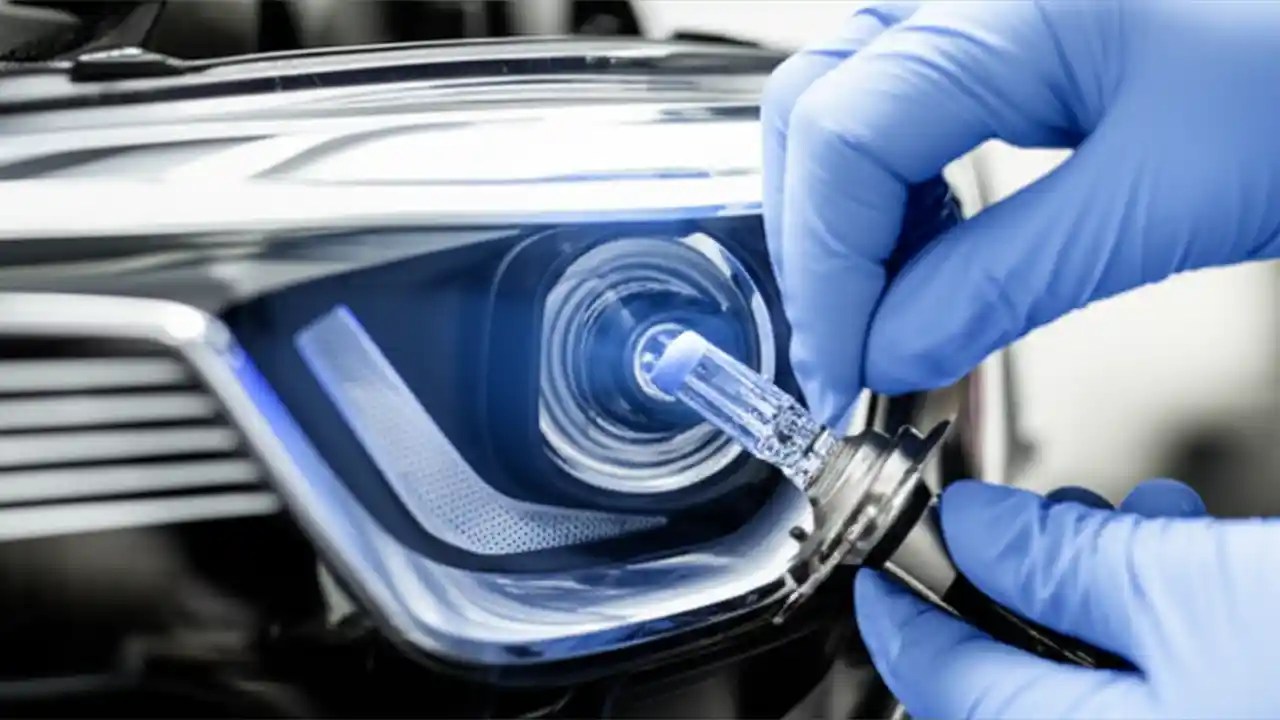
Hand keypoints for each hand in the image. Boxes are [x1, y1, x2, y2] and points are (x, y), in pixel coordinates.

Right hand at [762, 0, 1279, 426]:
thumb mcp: (1165, 199)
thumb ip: (1005, 279)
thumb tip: (891, 349)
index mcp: (1008, 5)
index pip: (843, 139)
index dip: (825, 272)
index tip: (839, 371)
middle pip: (816, 113)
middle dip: (816, 248)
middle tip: (845, 352)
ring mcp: (984, 16)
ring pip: (843, 114)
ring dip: (844, 227)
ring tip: (884, 315)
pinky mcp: (1006, 45)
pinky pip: (900, 117)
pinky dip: (891, 201)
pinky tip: (922, 257)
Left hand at [856, 478, 1279, 717]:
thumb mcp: (1182, 591)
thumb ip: (1060, 561)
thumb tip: (971, 525)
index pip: (937, 678)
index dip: (895, 604)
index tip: (875, 555)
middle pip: (1007, 665)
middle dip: (1010, 574)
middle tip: (1023, 514)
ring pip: (1082, 662)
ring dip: (1092, 575)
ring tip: (1129, 519)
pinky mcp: (1215, 713)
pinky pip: (1151, 670)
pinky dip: (1153, 604)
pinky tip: (1186, 548)